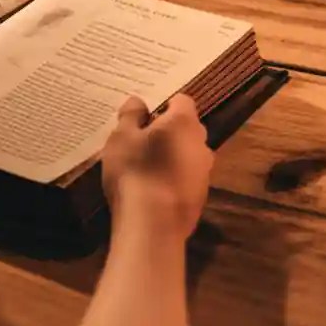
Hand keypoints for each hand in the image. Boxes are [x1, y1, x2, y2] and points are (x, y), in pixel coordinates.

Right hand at [101, 94, 212, 237]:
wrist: (154, 225)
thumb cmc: (135, 171)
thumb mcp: (121, 138)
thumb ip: (131, 116)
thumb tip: (138, 101)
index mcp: (184, 122)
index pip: (182, 101)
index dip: (164, 106)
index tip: (145, 118)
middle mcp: (201, 143)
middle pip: (187, 128)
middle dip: (169, 131)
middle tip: (141, 143)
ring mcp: (204, 172)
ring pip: (189, 154)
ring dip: (173, 156)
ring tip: (147, 169)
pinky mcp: (201, 197)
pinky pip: (187, 178)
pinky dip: (175, 179)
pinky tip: (154, 191)